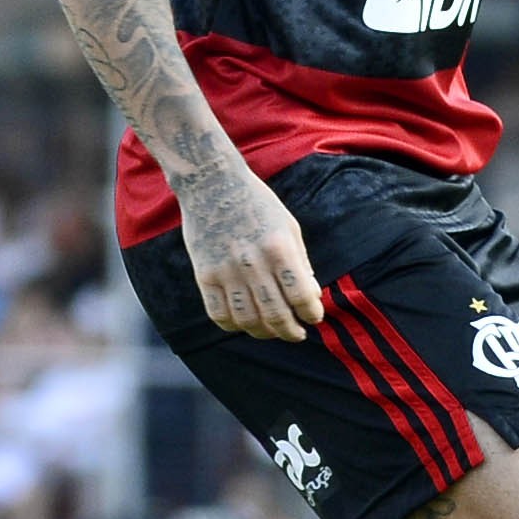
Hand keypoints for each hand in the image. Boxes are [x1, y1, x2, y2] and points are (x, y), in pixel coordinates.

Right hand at [179, 162, 323, 341]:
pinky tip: (244, 323)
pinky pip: (218, 314)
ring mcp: (226, 271)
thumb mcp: (288, 225)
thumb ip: (300, 261)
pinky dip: (233, 326)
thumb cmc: (257, 203)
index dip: (311, 313)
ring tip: (272, 332)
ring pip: (247, 320)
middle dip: (291, 331)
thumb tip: (311, 295)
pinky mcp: (204, 275)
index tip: (314, 318)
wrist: (212, 183)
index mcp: (279, 248)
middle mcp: (253, 262)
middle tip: (297, 334)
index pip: (301, 295)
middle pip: (275, 314)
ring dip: (264, 333)